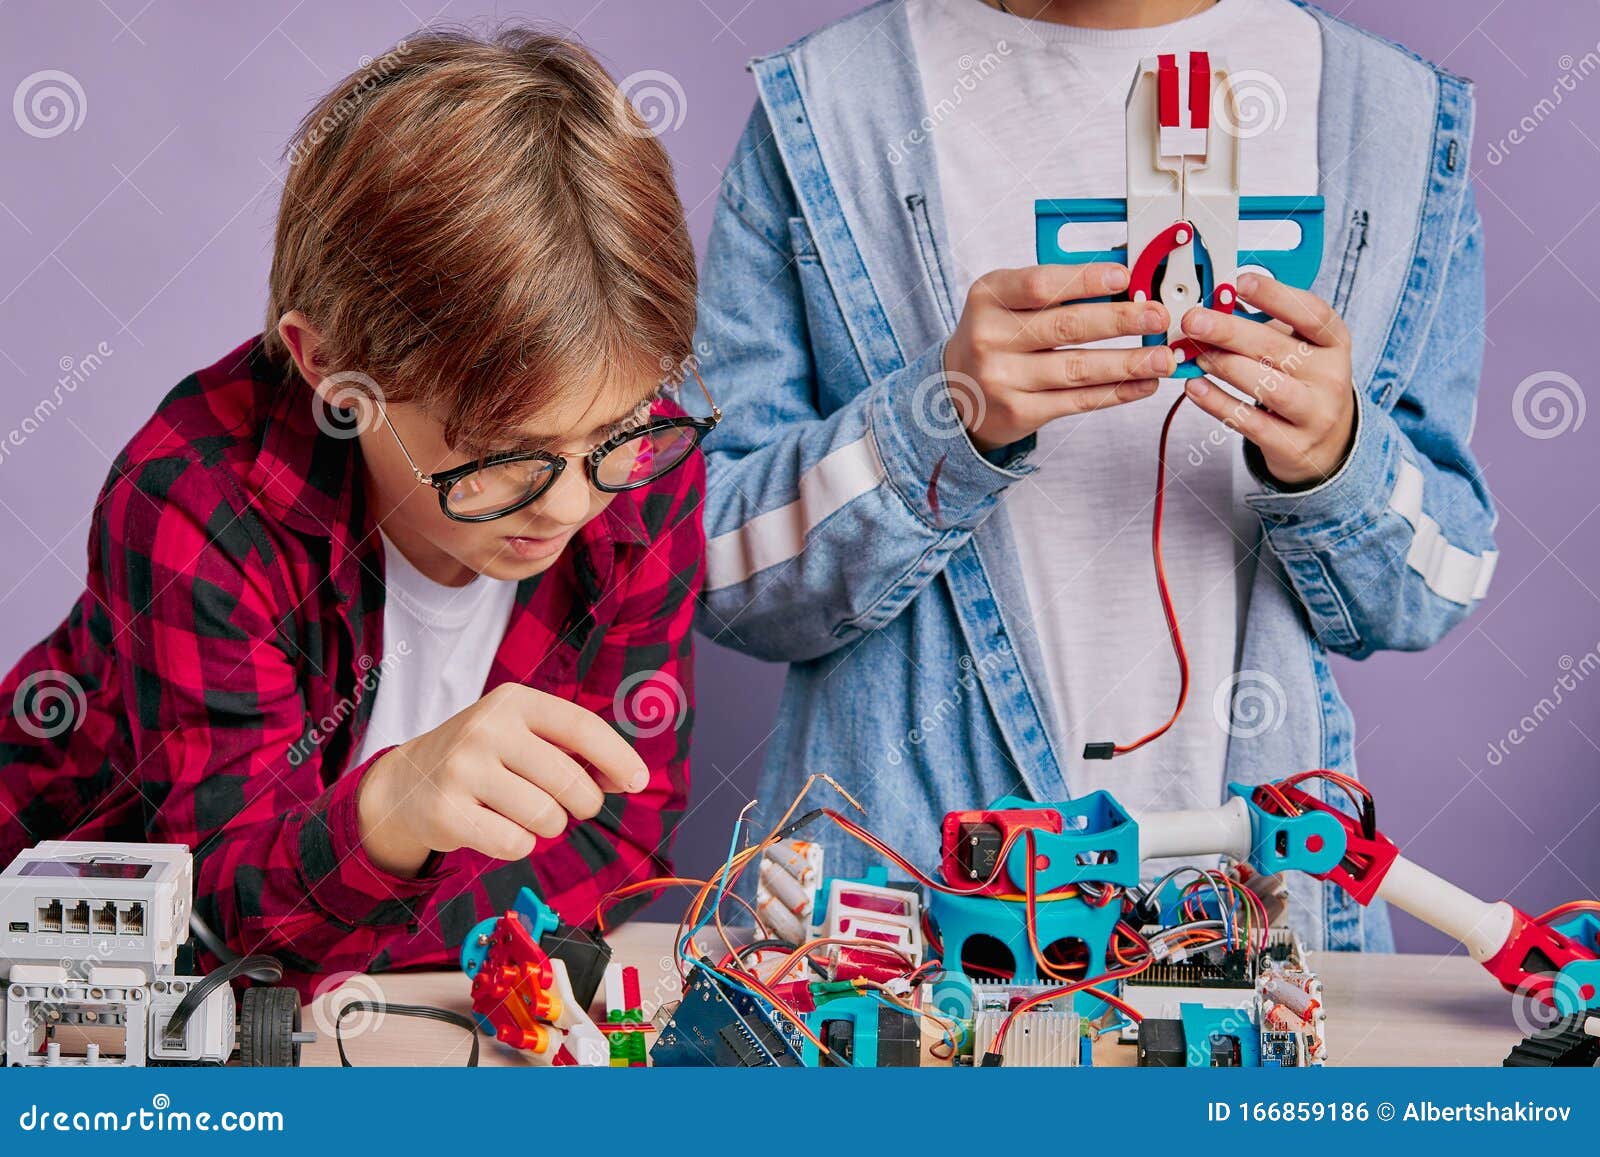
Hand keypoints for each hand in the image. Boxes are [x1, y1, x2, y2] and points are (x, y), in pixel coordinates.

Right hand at [356, 683, 647, 875]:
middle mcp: (487, 729)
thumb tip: (627, 778)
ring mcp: (463, 770)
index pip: (582, 727)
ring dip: (548, 827)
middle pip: (570, 781)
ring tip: (524, 813)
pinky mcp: (446, 812)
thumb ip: (572, 750)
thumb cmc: (484, 758)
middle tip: (569, 806)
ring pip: (546, 818)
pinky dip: (518, 846)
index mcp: (514, 702)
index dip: (617, 756)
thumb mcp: (522, 735)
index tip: (638, 781)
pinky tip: (498, 828)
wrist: (406, 782)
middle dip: (583, 803)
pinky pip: (515, 845)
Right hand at [944, 263, 1176, 451]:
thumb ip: (1056, 287)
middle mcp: (990, 338)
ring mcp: (1003, 380)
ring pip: (1078, 369)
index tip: (1125, 277)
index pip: (1040, 285)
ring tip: (1162, 357)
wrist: (956, 389)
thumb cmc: (996, 334)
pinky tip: (1142, 384)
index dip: (1086, 280)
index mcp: (989, 297)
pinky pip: (1077, 401)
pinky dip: (1116, 393)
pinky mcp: (1019, 413)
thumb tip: (1125, 282)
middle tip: (1158, 316)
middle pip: (1066, 327)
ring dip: (1128, 363)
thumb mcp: (1007, 299)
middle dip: (1121, 320)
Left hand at [1181, 273, 1356, 486]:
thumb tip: (1217, 304)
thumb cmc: (1305, 381)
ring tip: (1196, 354)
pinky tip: (1195, 387)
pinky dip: (1217, 403)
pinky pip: (1249, 422)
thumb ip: (1265, 326)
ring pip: (1267, 388)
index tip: (1239, 282)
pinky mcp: (1292, 445)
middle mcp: (1331, 376)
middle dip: (1229, 331)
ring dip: (1225, 367)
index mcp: (1335, 342)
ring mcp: (1314, 413)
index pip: (1312, 313)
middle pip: (1277, 349)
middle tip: (1194, 320)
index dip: (1276, 296)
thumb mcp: (1300, 348)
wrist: (1329, 440)